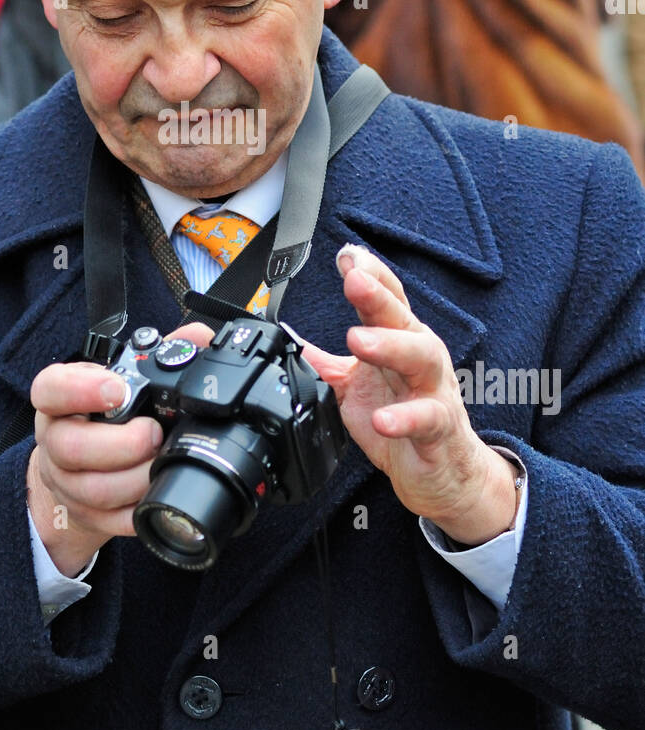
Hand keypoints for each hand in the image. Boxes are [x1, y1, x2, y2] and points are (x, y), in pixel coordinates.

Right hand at [26, 324, 212, 576]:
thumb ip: (156, 354)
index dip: (80, 390)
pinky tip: (159, 491)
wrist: (80, 465)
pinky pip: (111, 522)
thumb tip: (199, 337)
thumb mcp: (119, 377)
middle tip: (153, 432)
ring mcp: (66, 482)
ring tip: (161, 461)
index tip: (116, 387)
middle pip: (70, 447)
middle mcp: (54, 440)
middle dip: (120, 444)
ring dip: (136, 478)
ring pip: (93, 490)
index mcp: (58, 400)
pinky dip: (141, 510)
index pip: (50, 389)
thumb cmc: (103, 414)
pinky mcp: (85, 515)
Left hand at [299, 245, 519, 545]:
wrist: (442, 473)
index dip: (369, 274)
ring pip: (421, 358)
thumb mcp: (354, 388)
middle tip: (353, 281)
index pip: (387, 298)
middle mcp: (420, 357)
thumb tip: (287, 342)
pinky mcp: (439, 428)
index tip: (347, 256)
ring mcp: (433, 391)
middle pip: (402, 318)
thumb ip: (325, 364)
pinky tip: (384, 419)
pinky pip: (425, 419)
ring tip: (358, 341)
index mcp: (398, 341)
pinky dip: (404, 418)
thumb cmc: (402, 421)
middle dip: (378, 296)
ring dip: (390, 346)